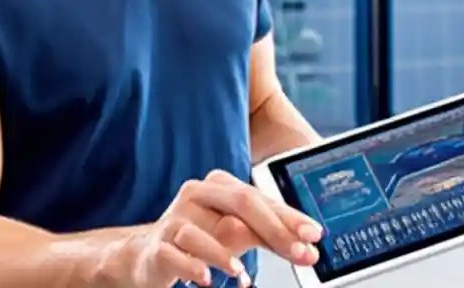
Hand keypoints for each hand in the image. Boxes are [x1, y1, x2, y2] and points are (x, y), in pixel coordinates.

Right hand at [98, 169, 323, 286]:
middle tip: (299, 254)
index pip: (259, 197)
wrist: (149, 256)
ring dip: (226, 255)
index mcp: (220, 187)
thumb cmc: (199, 240)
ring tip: (243, 274)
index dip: (289, 217)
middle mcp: (197, 196)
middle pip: (239, 204)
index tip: (314, 235)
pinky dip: (193, 267)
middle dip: (274, 230)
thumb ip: (266, 235)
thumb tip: (304, 247)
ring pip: (202, 231)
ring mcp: (174, 220)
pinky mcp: (157, 245)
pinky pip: (175, 254)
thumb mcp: (234, 233)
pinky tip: (207, 278)